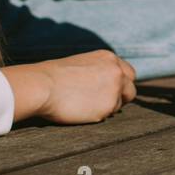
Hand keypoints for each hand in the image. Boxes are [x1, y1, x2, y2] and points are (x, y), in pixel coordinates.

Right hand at [9, 50, 136, 123]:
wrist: (43, 85)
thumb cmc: (55, 76)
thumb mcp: (82, 65)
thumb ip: (99, 72)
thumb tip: (106, 87)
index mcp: (109, 58)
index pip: (128, 73)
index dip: (120, 84)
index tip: (110, 91)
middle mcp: (117, 71)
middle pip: (131, 90)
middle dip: (121, 97)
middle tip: (102, 102)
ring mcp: (115, 89)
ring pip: (119, 105)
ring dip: (107, 107)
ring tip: (83, 104)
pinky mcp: (109, 106)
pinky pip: (108, 116)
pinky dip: (97, 115)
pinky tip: (81, 110)